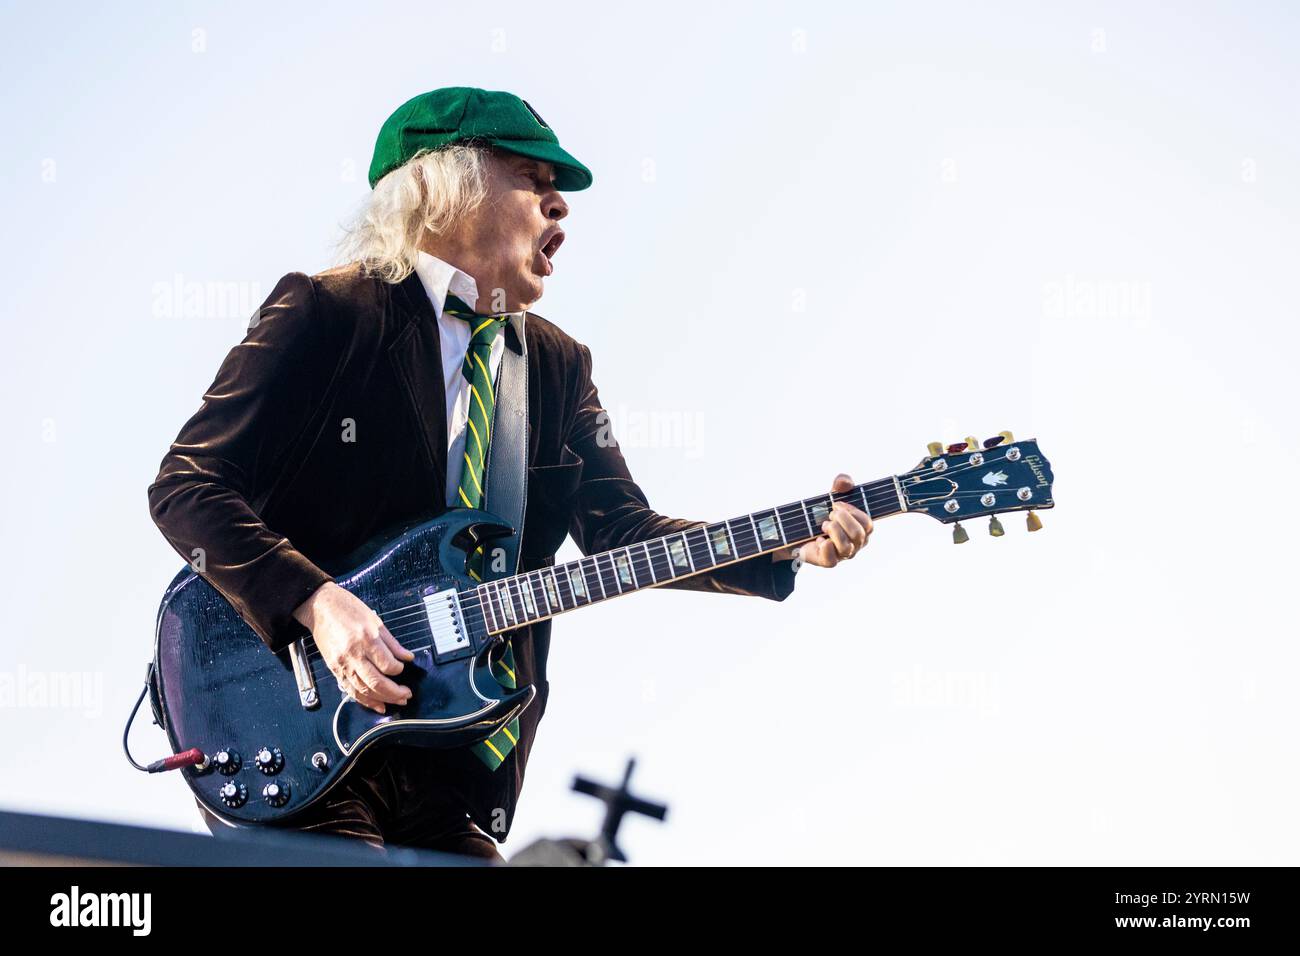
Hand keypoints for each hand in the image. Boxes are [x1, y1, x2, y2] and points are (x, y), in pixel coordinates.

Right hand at [293, 581, 414, 713]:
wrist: (320, 607)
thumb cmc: (348, 609)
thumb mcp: (376, 621)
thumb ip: (392, 643)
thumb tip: (407, 657)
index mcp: (366, 639)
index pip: (388, 665)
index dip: (399, 670)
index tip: (403, 668)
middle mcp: (353, 654)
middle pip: (376, 682)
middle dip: (395, 693)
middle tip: (406, 695)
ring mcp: (342, 664)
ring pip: (364, 690)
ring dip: (382, 699)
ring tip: (397, 701)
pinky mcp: (334, 669)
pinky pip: (350, 690)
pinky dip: (365, 701)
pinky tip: (377, 705)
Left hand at [772, 473, 873, 567]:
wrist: (797, 530)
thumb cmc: (821, 513)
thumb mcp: (832, 495)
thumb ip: (841, 484)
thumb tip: (845, 481)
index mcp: (861, 529)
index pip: (868, 524)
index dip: (853, 512)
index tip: (836, 504)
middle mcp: (856, 544)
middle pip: (858, 534)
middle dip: (842, 519)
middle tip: (829, 514)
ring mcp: (843, 555)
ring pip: (846, 547)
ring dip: (833, 530)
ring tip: (823, 525)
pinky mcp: (828, 562)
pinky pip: (831, 560)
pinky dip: (825, 547)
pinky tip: (818, 539)